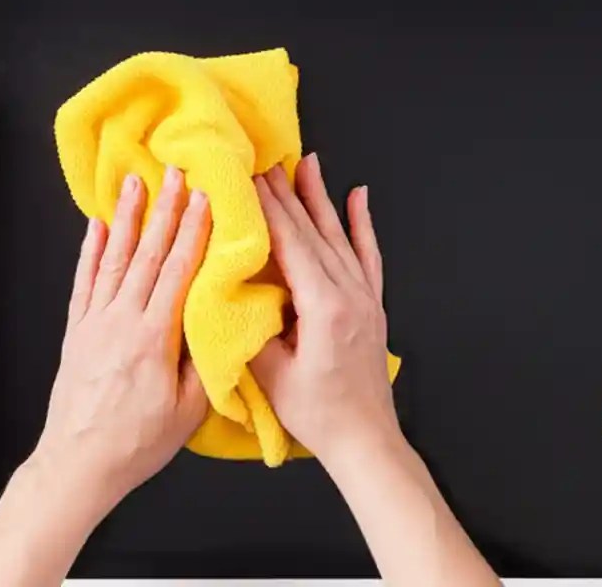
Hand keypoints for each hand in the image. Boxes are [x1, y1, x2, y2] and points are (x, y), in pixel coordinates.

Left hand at [31, 167, 210, 508]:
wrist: (79, 465)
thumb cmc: (136, 444)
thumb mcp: (189, 410)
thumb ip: (207, 362)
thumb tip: (222, 323)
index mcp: (153, 337)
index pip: (178, 270)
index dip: (194, 231)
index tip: (206, 198)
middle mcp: (121, 321)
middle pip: (147, 254)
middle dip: (165, 209)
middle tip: (176, 173)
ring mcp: (94, 323)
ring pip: (114, 258)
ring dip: (128, 218)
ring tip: (135, 182)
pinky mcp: (76, 331)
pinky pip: (84, 281)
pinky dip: (91, 251)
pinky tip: (98, 227)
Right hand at [250, 153, 398, 465]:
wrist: (365, 440)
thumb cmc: (318, 415)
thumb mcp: (272, 377)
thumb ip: (252, 331)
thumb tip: (229, 296)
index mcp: (324, 308)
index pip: (292, 246)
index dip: (269, 210)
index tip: (250, 180)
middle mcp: (349, 294)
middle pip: (314, 233)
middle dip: (287, 195)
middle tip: (266, 161)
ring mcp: (365, 298)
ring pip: (340, 237)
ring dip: (321, 199)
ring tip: (306, 163)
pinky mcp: (372, 305)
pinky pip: (368, 256)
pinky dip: (362, 225)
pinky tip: (358, 197)